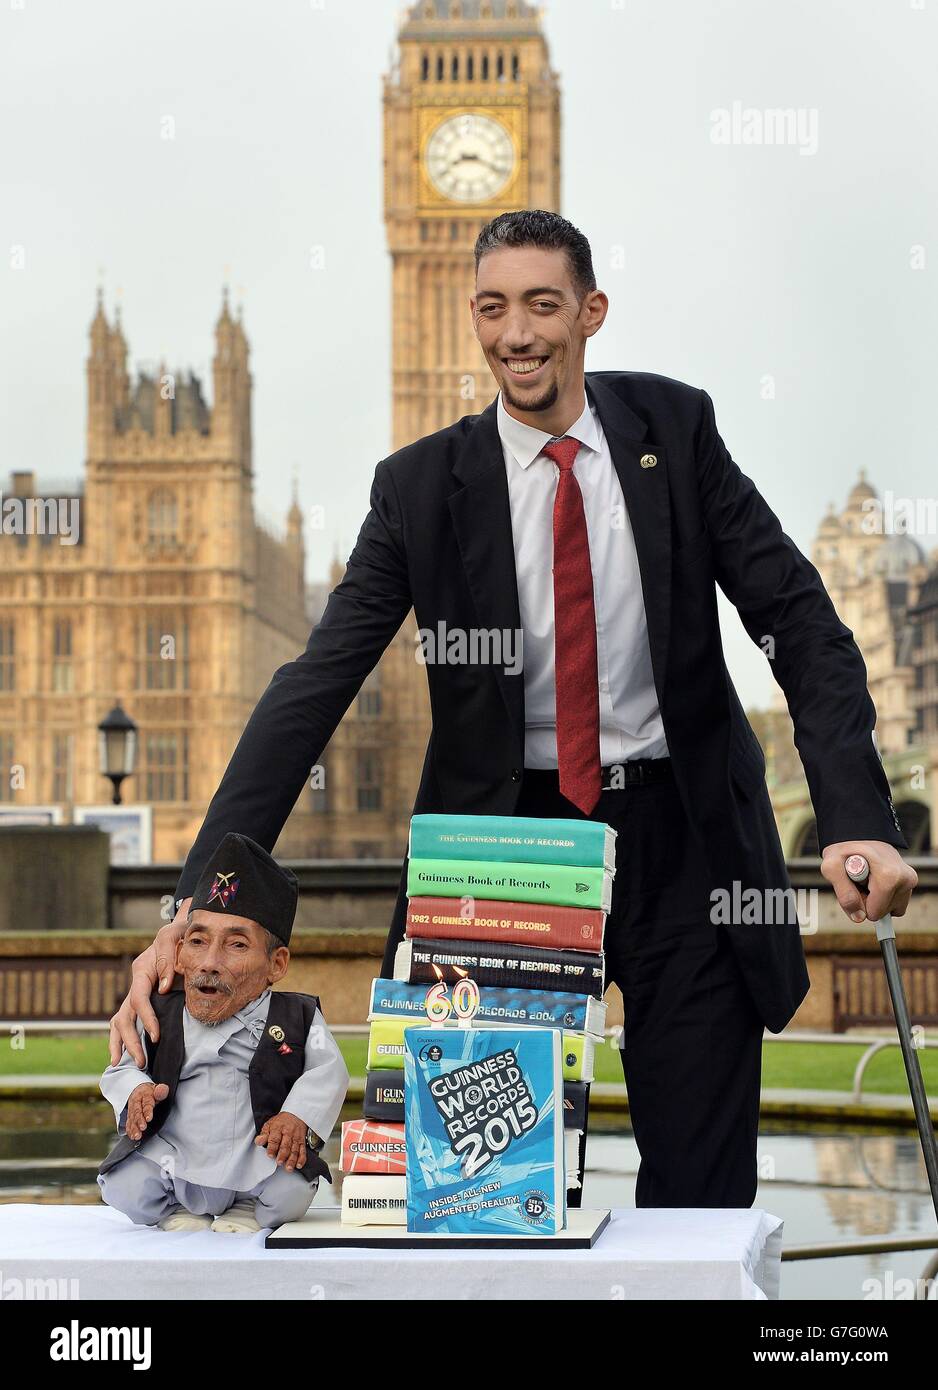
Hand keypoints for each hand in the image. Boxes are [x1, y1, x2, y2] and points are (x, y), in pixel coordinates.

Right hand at [107, 897, 191, 1066]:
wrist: (184, 935)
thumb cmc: (181, 935)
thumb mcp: (174, 936)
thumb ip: (167, 959)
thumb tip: (163, 988)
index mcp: (142, 971)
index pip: (138, 999)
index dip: (145, 1018)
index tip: (156, 1036)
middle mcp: (136, 984)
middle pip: (123, 1016)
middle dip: (130, 1040)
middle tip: (141, 1061)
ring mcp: (137, 994)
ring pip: (120, 1022)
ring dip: (122, 1044)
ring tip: (126, 1065)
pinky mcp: (144, 1001)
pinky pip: (128, 1022)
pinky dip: (125, 1040)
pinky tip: (125, 1057)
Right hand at [125, 1082, 169, 1140]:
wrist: (140, 1090)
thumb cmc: (151, 1092)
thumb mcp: (157, 1088)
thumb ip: (161, 1090)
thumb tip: (162, 1091)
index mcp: (144, 1094)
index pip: (146, 1103)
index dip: (147, 1111)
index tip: (149, 1118)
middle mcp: (136, 1102)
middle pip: (137, 1112)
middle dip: (139, 1121)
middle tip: (142, 1128)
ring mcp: (132, 1109)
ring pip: (132, 1119)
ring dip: (134, 1128)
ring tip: (137, 1136)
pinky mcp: (130, 1116)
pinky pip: (128, 1123)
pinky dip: (130, 1130)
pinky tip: (132, 1136)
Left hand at [255, 1111, 308, 1171]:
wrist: (296, 1115)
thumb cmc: (281, 1122)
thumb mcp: (269, 1124)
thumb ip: (264, 1134)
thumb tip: (258, 1141)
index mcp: (278, 1128)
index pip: (275, 1138)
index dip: (272, 1147)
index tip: (270, 1155)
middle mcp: (288, 1133)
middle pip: (286, 1145)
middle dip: (283, 1154)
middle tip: (280, 1162)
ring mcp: (296, 1137)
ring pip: (295, 1149)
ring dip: (292, 1159)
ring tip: (289, 1167)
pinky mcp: (302, 1141)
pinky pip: (303, 1150)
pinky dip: (302, 1158)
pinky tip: (299, 1165)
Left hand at [821, 841, 916, 922]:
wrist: (858, 831)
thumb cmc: (844, 849)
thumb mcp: (832, 867)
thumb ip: (843, 894)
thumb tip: (859, 917)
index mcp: (888, 877)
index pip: (874, 912)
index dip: (859, 902)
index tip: (853, 883)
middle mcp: (904, 878)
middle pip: (883, 912)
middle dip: (868, 900)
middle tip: (858, 879)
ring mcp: (910, 879)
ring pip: (891, 909)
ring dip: (875, 898)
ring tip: (866, 876)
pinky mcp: (911, 880)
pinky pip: (896, 902)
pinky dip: (884, 895)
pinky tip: (875, 878)